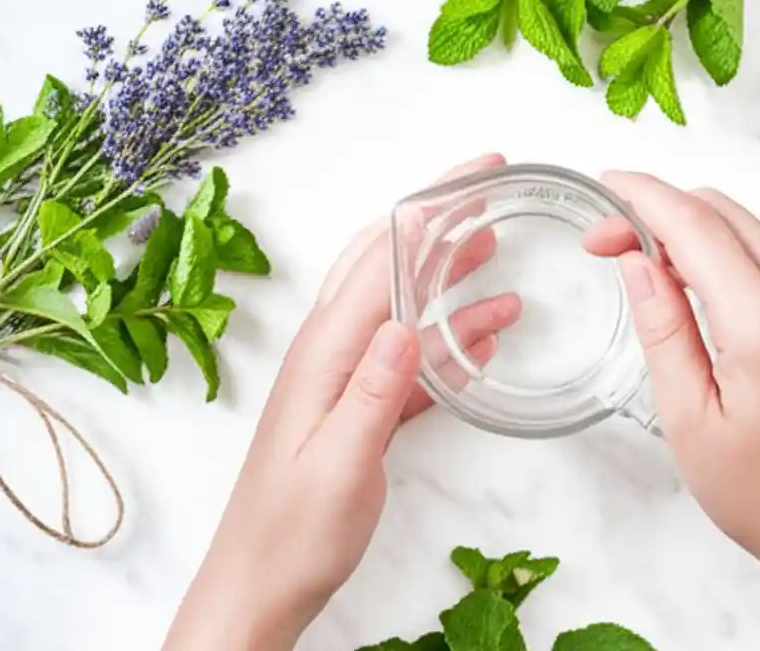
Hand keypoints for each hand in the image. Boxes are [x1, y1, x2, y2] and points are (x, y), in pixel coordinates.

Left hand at [164, 154, 520, 650]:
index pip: (380, 260)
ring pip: (405, 304)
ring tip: (499, 248)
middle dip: (438, 219)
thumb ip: (374, 392)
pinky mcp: (361, 406)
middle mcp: (331, 352)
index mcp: (324, 353)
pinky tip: (487, 334)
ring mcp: (346, 377)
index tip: (476, 175)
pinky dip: (452, 337)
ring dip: (452, 275)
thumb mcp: (340, 465)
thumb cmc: (294, 533)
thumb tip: (403, 322)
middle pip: (387, 262)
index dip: (430, 211)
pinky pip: (413, 356)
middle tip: (490, 185)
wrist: (261, 584)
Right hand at [585, 172, 759, 649]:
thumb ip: (662, 329)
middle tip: (608, 244)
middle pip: (722, 211)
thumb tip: (638, 260)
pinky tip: (695, 284)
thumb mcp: (690, 418)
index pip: (694, 223)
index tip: (603, 188)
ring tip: (646, 268)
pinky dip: (728, 252)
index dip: (640, 198)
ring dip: (693, 230)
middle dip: (659, 211)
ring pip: (748, 227)